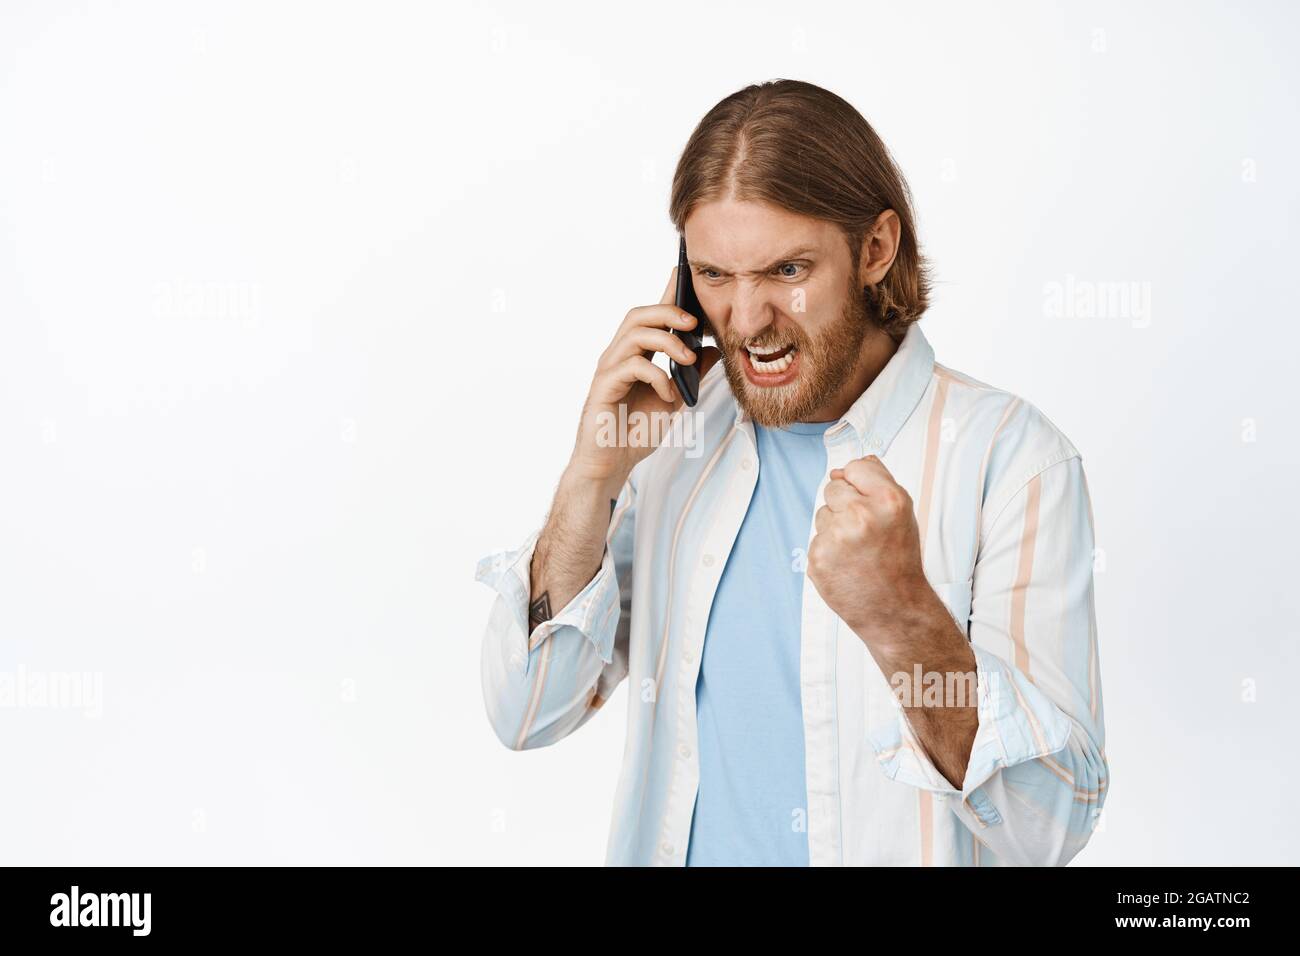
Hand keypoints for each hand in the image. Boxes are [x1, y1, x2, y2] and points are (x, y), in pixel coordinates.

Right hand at [568, 266, 720, 493]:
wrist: (612, 464)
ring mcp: (609, 370)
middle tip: (694, 323)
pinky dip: (657, 376)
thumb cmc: (635, 431)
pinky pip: (631, 366)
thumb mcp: (674, 399)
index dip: (666, 294)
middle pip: (638, 315)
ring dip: (666, 341)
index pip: (650, 317)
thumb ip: (690, 374)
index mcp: (635, 355)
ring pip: (634, 334)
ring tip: (686, 358)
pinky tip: (668, 394)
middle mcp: (618, 356)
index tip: (683, 274)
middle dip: (667, 311)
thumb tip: (714, 350)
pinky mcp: (604, 387)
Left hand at [806, 455, 929, 640]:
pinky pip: (815, 538)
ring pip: (822, 513)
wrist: (895, 607)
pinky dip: (827, 549)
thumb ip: (878, 480)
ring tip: (856, 549)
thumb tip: (849, 464)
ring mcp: (836, 538)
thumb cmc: (899, 559)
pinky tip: (846, 563)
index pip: (854, 467)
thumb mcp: (903, 512)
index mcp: (888, 500)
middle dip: (845, 504)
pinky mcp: (818, 558)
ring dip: (835, 527)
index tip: (866, 499)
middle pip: (832, 487)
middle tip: (864, 530)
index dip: (858, 483)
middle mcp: (861, 515)